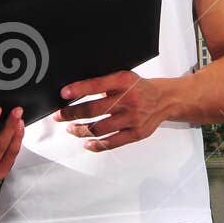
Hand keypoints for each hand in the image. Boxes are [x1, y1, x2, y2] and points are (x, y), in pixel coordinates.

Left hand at [55, 71, 172, 151]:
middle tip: (59, 115)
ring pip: (99, 129)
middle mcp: (129, 100)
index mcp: (124, 82)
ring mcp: (133, 119)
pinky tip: (87, 143)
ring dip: (80, 130)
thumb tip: (75, 90)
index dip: (78, 90)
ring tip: (71, 129)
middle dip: (71, 114)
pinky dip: (96, 145)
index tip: (63, 94)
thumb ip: (105, 82)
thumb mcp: (123, 77)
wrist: (164, 99)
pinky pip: (112, 142)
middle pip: (94, 110)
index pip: (97, 85)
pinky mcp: (136, 134)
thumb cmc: (139, 88)